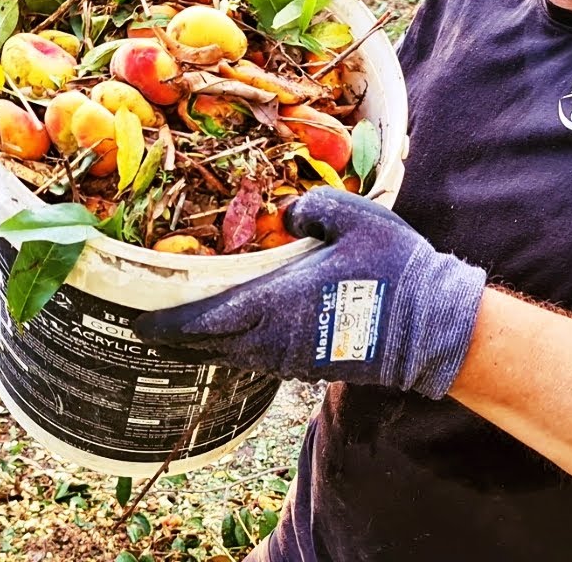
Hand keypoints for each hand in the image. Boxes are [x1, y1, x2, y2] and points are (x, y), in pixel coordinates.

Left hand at [133, 187, 486, 398]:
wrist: (434, 326)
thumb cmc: (394, 269)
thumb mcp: (355, 219)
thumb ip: (313, 208)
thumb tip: (288, 213)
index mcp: (273, 303)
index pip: (203, 321)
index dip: (166, 325)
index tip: (136, 324)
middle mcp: (273, 338)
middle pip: (208, 345)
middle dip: (174, 338)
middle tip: (147, 327)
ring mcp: (290, 357)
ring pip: (231, 355)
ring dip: (203, 345)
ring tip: (179, 330)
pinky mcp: (307, 364)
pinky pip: (255, 359)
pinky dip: (232, 348)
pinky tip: (229, 333)